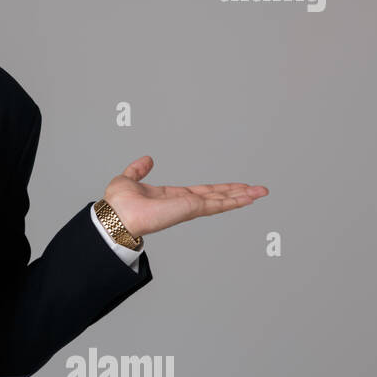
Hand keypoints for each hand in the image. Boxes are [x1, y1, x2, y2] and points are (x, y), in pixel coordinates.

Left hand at [102, 155, 267, 238]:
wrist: (115, 216)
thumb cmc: (118, 203)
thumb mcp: (129, 179)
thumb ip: (139, 170)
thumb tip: (148, 160)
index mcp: (172, 197)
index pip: (202, 192)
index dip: (219, 190)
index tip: (235, 187)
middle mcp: (183, 204)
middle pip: (217, 197)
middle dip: (238, 194)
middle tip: (258, 190)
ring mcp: (189, 208)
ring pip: (222, 201)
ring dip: (243, 197)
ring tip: (262, 192)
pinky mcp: (190, 209)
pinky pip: (216, 205)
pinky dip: (234, 201)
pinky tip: (249, 198)